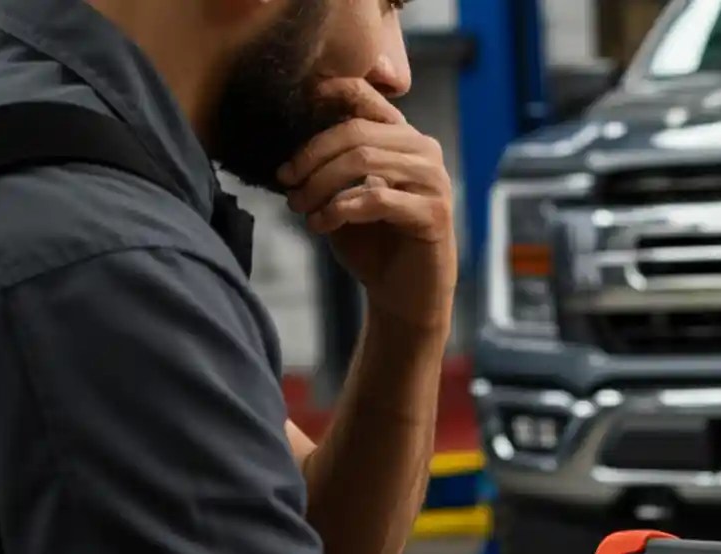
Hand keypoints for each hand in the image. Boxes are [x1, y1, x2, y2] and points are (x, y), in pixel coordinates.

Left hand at [279, 79, 456, 331]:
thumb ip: (330, 165)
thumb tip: (287, 142)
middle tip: (286, 183)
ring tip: (300, 206)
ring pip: (364, 162)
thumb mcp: (343, 194)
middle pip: (356, 133)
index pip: (367, 100)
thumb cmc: (372, 243)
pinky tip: (320, 225)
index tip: (297, 104)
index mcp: (403, 139)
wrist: (403, 294)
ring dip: (321, 185)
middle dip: (312, 157)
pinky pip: (376, 198)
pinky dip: (339, 209)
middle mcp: (424, 151)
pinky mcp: (434, 213)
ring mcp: (434, 180)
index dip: (332, 92)